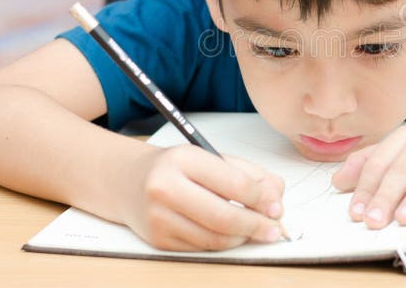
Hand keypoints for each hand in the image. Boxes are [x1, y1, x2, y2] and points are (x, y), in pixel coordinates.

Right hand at [122, 144, 285, 250]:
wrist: (129, 181)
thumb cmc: (177, 168)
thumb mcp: (212, 158)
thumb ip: (249, 174)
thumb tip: (276, 196)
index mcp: (184, 159)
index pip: (233, 183)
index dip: (261, 199)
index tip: (276, 206)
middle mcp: (166, 188)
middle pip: (223, 216)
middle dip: (256, 226)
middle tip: (275, 229)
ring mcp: (158, 216)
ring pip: (214, 238)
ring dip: (242, 238)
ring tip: (256, 231)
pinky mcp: (157, 239)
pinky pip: (201, 248)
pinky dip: (223, 243)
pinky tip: (233, 235)